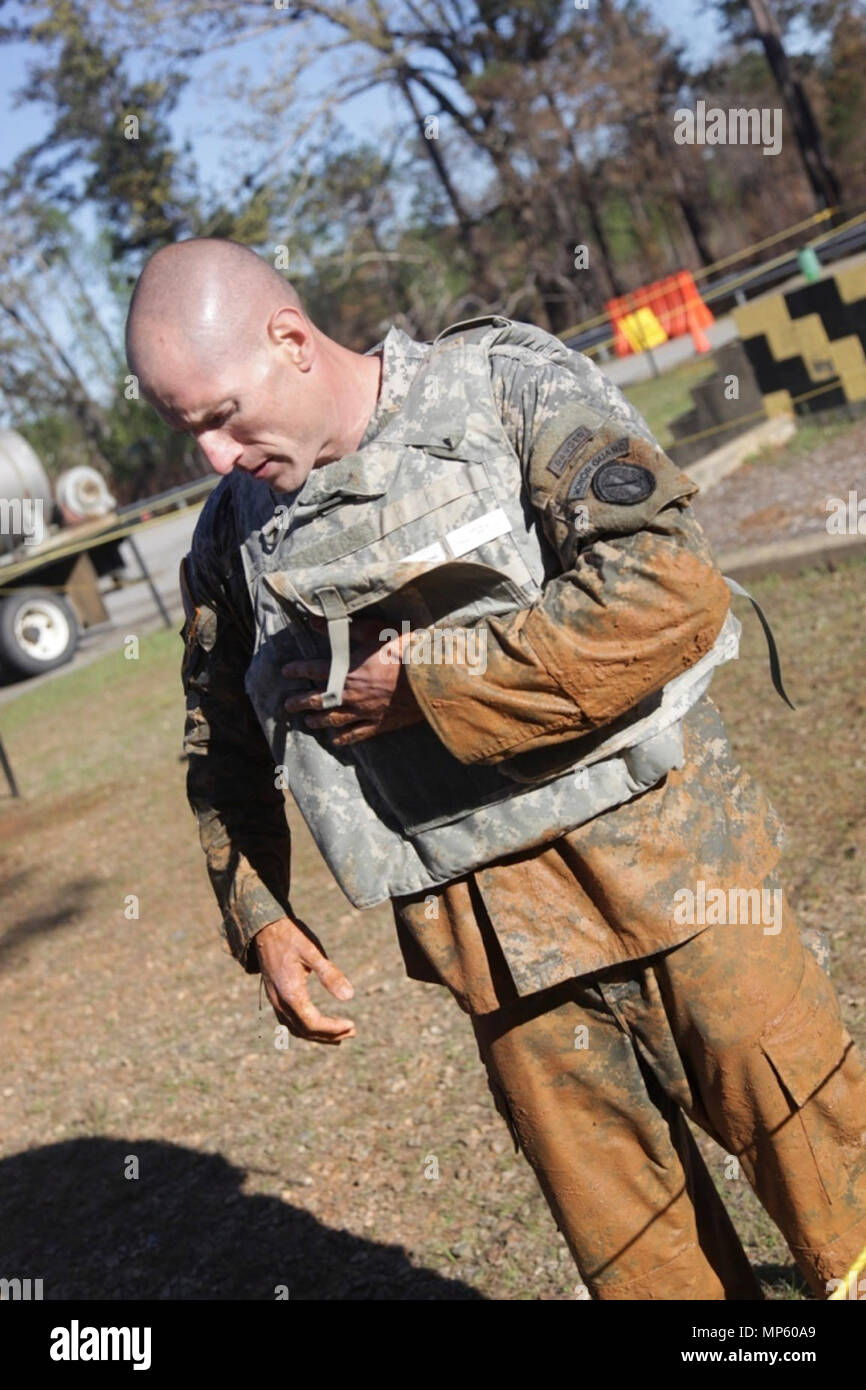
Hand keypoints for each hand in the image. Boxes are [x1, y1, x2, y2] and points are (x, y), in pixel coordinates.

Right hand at [255, 914, 355, 1044]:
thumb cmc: (291, 936)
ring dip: (319, 1035)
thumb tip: (349, 996)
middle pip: (305, 1030)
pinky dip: (306, 1028)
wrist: (264, 928)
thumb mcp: (313, 951)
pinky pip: (289, 1022)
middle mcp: (281, 1002)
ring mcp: (275, 1001)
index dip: (333, 1028)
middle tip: (353, 1031)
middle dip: (330, 1035)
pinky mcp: (275, 996)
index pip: (313, 1023)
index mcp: (291, 993)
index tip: (352, 1025)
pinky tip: (318, 1024)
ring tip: (341, 1035)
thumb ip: (330, 974)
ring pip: (296, 1029)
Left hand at [282, 615, 425, 745]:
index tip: (285, 672)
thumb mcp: (372, 631)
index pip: (313, 670)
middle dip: (299, 702)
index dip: (297, 670)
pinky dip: (343, 738)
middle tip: (287, 705)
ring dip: (317, 721)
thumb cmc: (402, 650)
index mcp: (346, 670)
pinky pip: (356, 734)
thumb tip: (314, 620)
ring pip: (333, 720)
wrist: (428, 676)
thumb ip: (341, 628)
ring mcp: (364, 711)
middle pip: (316, 701)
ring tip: (308, 722)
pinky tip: (335, 740)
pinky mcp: (379, 723)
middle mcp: (350, 694)